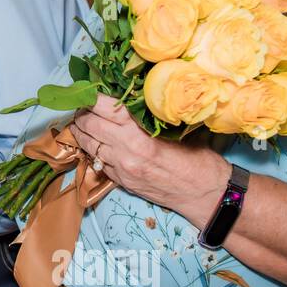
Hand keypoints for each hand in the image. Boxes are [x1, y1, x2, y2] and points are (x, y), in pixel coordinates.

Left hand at [70, 94, 229, 225]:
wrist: (205, 193)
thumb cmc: (197, 158)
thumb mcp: (174, 128)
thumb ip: (147, 116)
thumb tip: (128, 99)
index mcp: (138, 132)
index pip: (102, 108)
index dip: (89, 98)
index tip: (86, 92)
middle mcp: (125, 150)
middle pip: (89, 126)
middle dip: (81, 115)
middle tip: (80, 107)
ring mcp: (121, 168)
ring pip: (89, 145)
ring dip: (81, 133)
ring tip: (81, 123)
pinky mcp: (122, 182)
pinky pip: (98, 162)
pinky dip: (93, 151)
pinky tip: (95, 144)